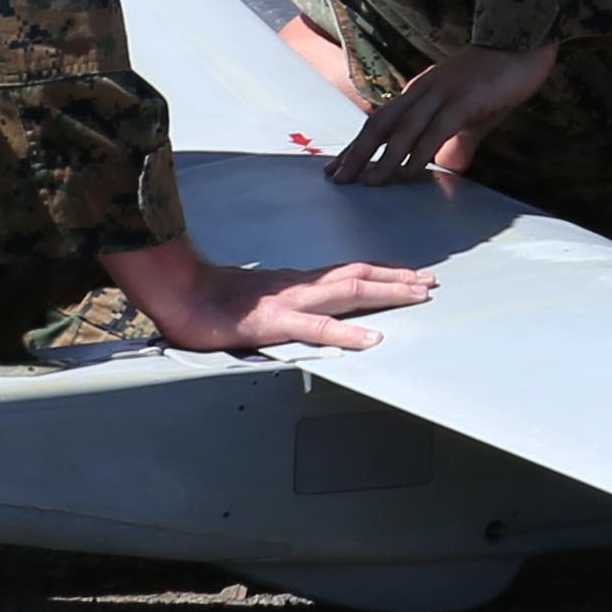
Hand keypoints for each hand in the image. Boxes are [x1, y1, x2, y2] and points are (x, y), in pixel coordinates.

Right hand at [98, 233, 436, 354]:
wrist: (178, 295)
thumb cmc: (212, 300)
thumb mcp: (258, 299)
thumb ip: (285, 301)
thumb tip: (308, 309)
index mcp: (297, 281)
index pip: (349, 272)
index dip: (383, 272)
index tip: (413, 275)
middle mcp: (300, 285)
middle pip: (359, 276)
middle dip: (398, 278)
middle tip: (432, 282)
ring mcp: (290, 301)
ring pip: (348, 293)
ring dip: (387, 293)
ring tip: (418, 295)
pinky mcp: (275, 322)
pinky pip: (318, 328)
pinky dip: (349, 334)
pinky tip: (374, 340)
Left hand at [330, 39, 559, 184]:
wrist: (521, 43)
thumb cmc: (496, 78)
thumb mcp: (470, 114)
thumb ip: (455, 141)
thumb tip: (449, 168)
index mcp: (420, 93)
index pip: (381, 121)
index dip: (358, 145)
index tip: (338, 167)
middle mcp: (423, 91)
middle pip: (382, 124)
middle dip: (358, 152)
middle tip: (338, 179)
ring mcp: (443, 93)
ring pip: (405, 128)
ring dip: (385, 157)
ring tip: (370, 183)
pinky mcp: (465, 99)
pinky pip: (438, 128)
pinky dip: (422, 151)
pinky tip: (412, 171)